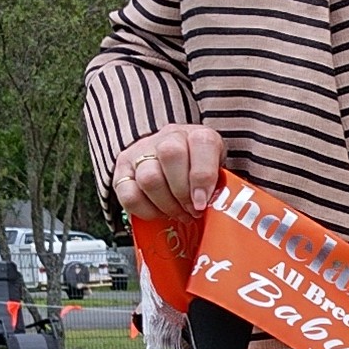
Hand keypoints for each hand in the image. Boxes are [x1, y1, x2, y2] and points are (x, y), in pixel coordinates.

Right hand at [112, 123, 227, 220]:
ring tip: (178, 213)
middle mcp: (170, 138)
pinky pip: (127, 193)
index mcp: (198, 135)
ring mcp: (143, 151)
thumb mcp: (218, 174)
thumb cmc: (199, 174)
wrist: (170, 162)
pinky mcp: (123, 169)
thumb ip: (221, 187)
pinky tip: (158, 212)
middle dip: (182, 192)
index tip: (203, 201)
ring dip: (166, 204)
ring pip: (149, 177)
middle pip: (170, 155)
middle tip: (191, 210)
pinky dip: (145, 210)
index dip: (203, 176)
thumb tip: (225, 211)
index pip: (202, 143)